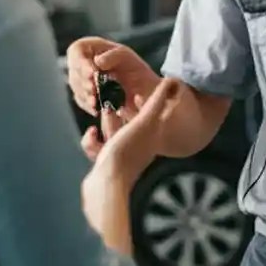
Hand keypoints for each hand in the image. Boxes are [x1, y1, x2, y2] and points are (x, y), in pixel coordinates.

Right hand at [66, 37, 160, 116]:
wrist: (143, 90)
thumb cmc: (135, 68)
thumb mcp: (127, 57)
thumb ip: (114, 55)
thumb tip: (98, 61)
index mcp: (92, 47)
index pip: (77, 50)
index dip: (80, 61)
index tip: (91, 73)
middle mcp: (85, 62)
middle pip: (74, 70)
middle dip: (83, 81)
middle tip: (93, 90)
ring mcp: (84, 79)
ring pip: (76, 86)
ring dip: (85, 94)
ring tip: (95, 102)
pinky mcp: (86, 94)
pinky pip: (80, 99)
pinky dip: (87, 104)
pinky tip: (96, 110)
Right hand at [81, 78, 179, 200]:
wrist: (107, 185)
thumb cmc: (127, 152)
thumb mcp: (145, 121)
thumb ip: (158, 101)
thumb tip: (173, 80)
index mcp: (153, 135)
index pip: (154, 112)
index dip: (146, 100)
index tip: (135, 93)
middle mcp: (141, 145)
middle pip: (130, 122)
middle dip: (119, 113)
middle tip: (111, 106)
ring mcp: (124, 155)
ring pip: (113, 132)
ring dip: (105, 125)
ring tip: (99, 122)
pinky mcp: (108, 163)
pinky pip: (99, 146)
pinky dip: (93, 140)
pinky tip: (92, 135)